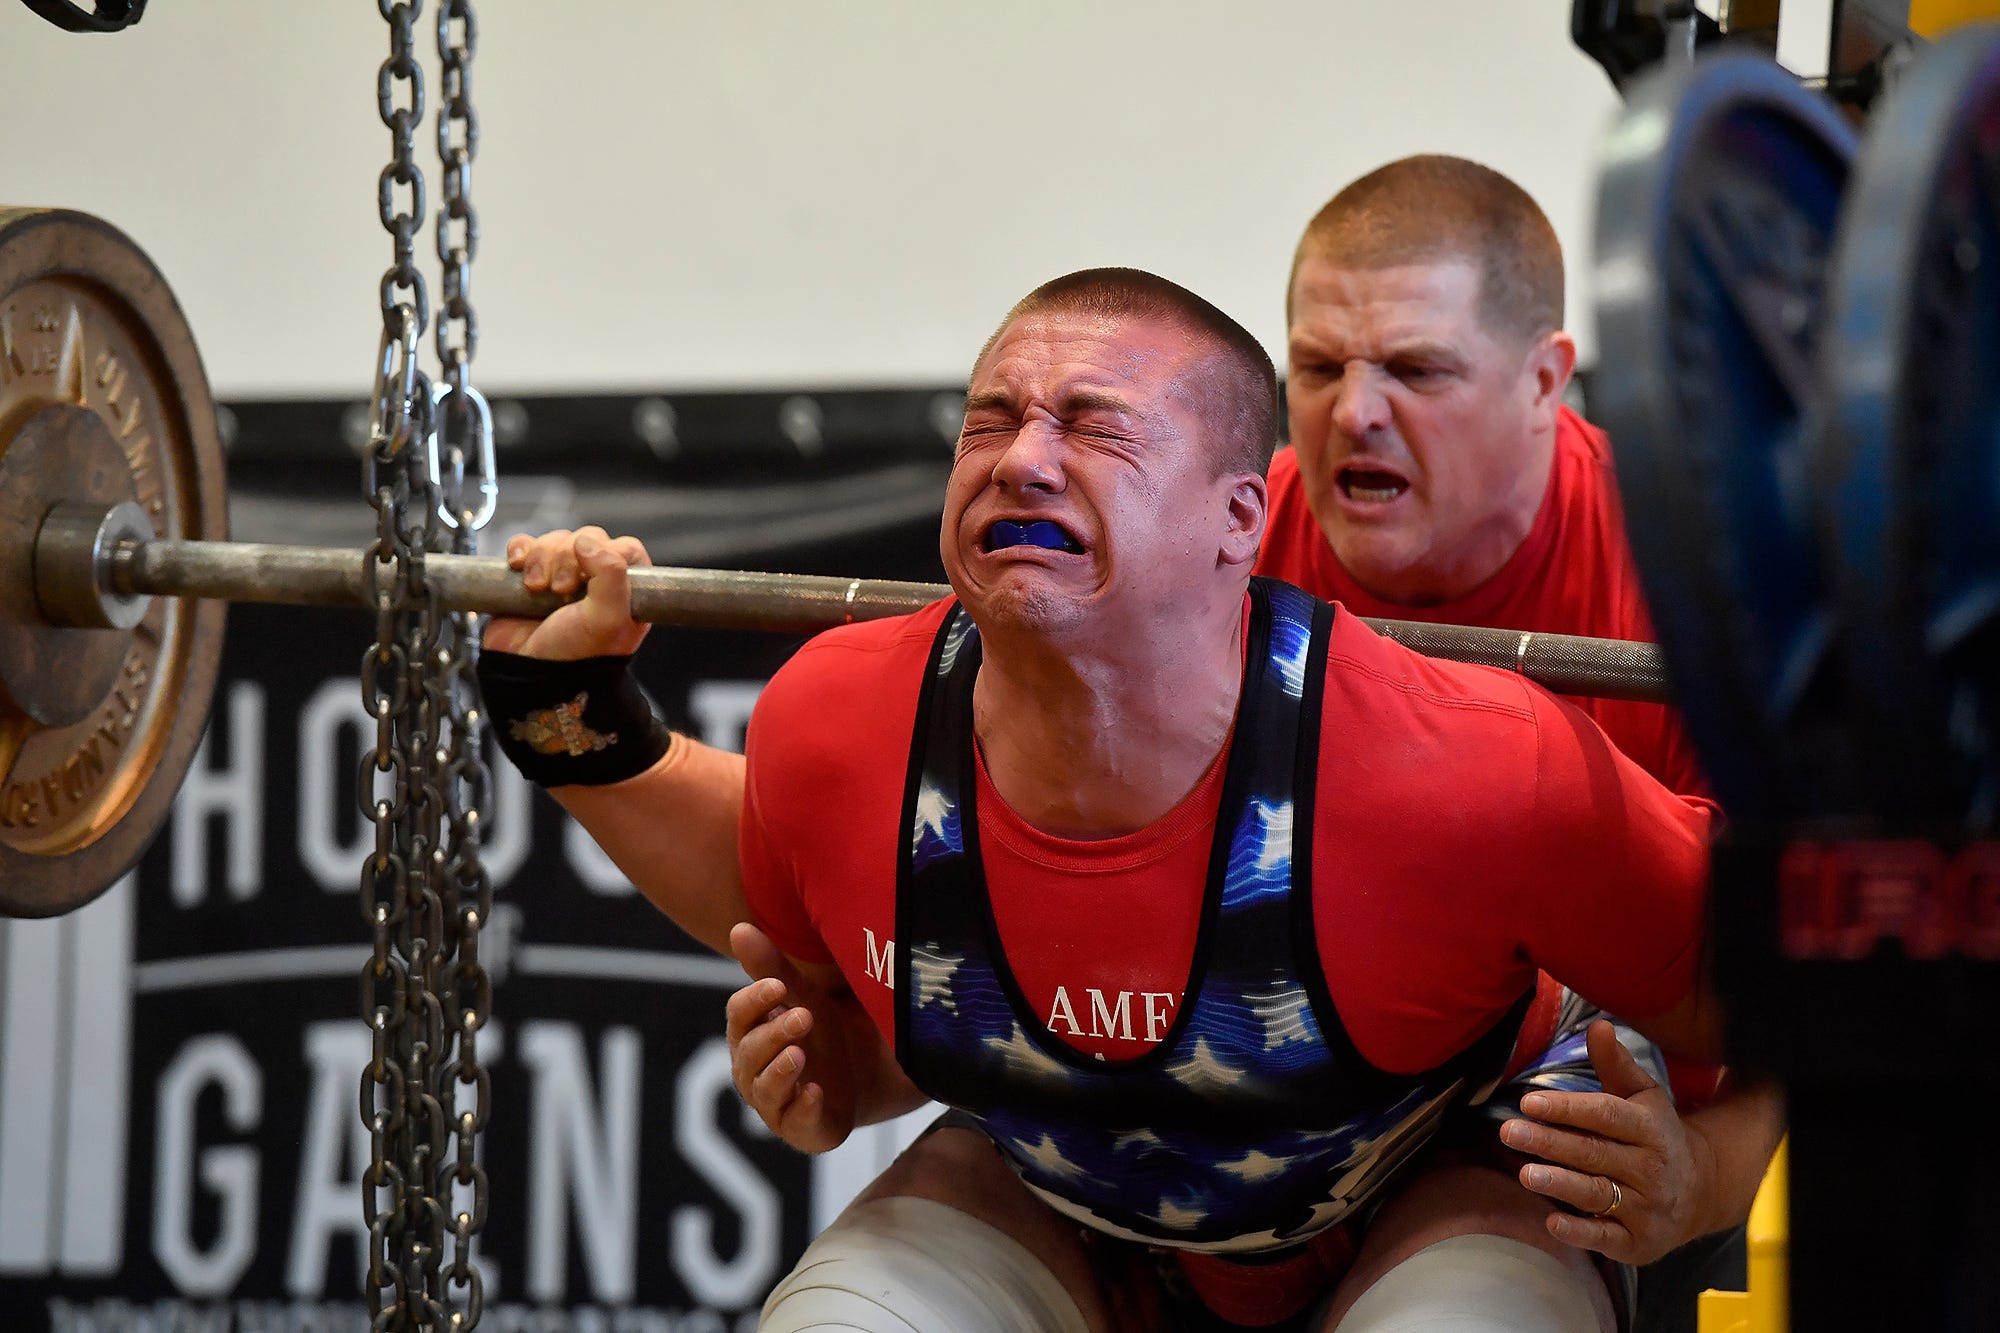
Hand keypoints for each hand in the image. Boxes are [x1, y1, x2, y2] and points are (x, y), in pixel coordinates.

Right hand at [482, 526, 650, 658]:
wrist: (532, 676)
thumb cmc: (576, 656)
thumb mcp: (607, 619)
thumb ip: (612, 575)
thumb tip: (587, 542)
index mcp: (626, 590)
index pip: (624, 546)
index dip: (604, 552)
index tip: (588, 575)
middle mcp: (596, 581)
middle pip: (584, 539)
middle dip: (566, 558)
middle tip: (560, 590)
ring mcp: (562, 576)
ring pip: (554, 540)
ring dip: (542, 558)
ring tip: (538, 588)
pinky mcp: (530, 577)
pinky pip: (526, 546)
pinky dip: (520, 551)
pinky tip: (518, 567)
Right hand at [726, 922, 857, 1152]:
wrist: (865, 1072)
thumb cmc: (822, 1029)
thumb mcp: (803, 995)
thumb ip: (771, 967)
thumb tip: (739, 928)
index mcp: (749, 1033)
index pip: (739, 1015)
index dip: (754, 1001)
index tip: (777, 985)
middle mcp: (753, 1070)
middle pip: (750, 1052)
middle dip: (774, 1034)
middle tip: (804, 1016)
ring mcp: (774, 1102)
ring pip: (765, 1089)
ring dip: (780, 1071)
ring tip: (800, 1053)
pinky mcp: (800, 1128)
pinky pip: (795, 1122)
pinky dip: (804, 1108)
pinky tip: (817, 1092)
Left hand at [1499, 1019, 1699, 1265]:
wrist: (1701, 1191)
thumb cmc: (1655, 1135)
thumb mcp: (1643, 1097)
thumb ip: (1616, 1064)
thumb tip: (1598, 1024)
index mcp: (1650, 1128)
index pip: (1605, 1115)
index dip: (1567, 1108)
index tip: (1528, 1101)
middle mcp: (1651, 1169)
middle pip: (1594, 1153)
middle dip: (1550, 1143)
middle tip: (1509, 1132)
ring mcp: (1646, 1208)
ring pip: (1597, 1193)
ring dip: (1560, 1184)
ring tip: (1524, 1174)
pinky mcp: (1639, 1242)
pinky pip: (1607, 1238)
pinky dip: (1581, 1232)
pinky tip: (1552, 1222)